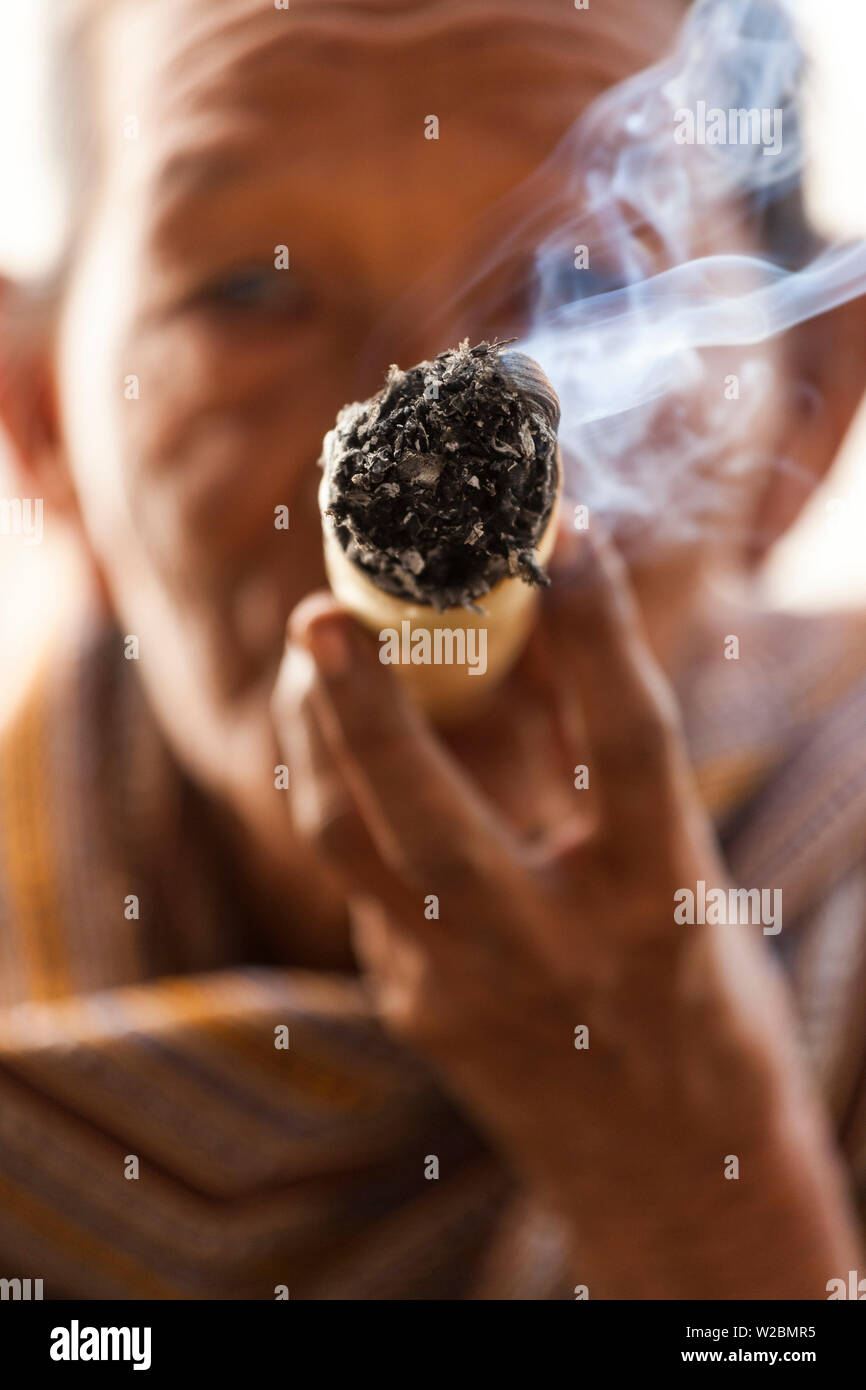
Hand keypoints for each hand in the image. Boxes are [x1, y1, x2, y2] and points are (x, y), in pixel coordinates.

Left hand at [272, 521, 734, 1187]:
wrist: (669, 1167)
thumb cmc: (691, 994)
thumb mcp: (676, 872)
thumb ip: (597, 761)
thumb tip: (538, 627)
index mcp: (659, 908)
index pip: (632, 747)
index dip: (601, 631)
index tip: (569, 530)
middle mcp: (556, 955)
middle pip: (434, 824)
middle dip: (367, 709)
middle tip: (318, 612)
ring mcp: (467, 993)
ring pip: (354, 854)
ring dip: (320, 742)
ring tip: (314, 654)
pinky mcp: (414, 1006)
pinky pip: (358, 882)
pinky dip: (345, 794)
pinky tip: (339, 737)